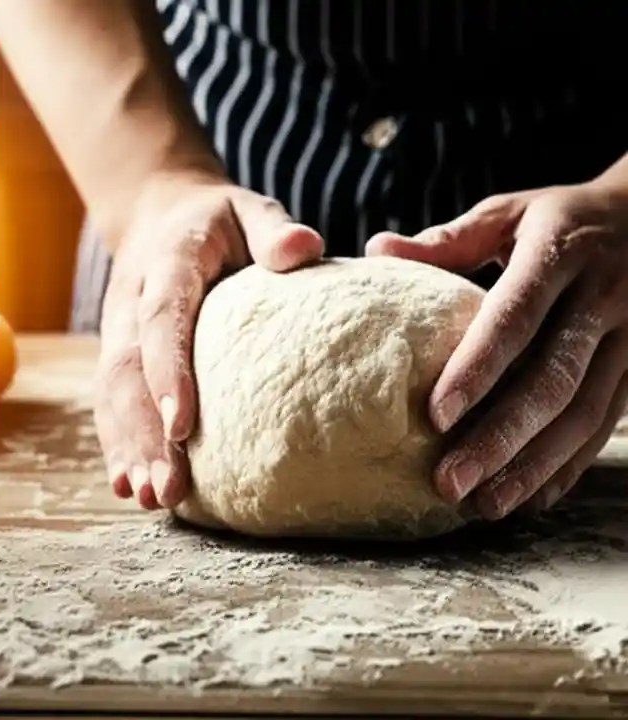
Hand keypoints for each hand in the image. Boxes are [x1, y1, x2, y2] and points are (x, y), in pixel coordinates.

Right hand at [95, 174, 323, 508]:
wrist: (160, 214)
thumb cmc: (219, 221)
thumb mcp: (249, 208)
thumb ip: (272, 228)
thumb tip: (304, 249)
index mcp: (165, 264)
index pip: (161, 320)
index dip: (166, 371)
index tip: (182, 425)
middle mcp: (131, 302)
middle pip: (126, 372)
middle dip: (142, 433)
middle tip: (167, 488)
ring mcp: (117, 332)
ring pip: (112, 395)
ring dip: (128, 449)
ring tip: (150, 499)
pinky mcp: (117, 355)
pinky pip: (111, 404)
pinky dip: (119, 446)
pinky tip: (132, 488)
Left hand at [366, 180, 627, 519]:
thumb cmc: (561, 219)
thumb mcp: (510, 214)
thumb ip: (450, 240)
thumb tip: (379, 250)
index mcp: (560, 255)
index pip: (516, 317)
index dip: (478, 367)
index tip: (435, 415)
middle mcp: (603, 300)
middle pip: (551, 380)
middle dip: (499, 437)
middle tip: (448, 480)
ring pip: (583, 414)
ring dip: (532, 465)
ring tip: (482, 504)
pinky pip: (604, 425)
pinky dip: (568, 466)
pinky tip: (529, 498)